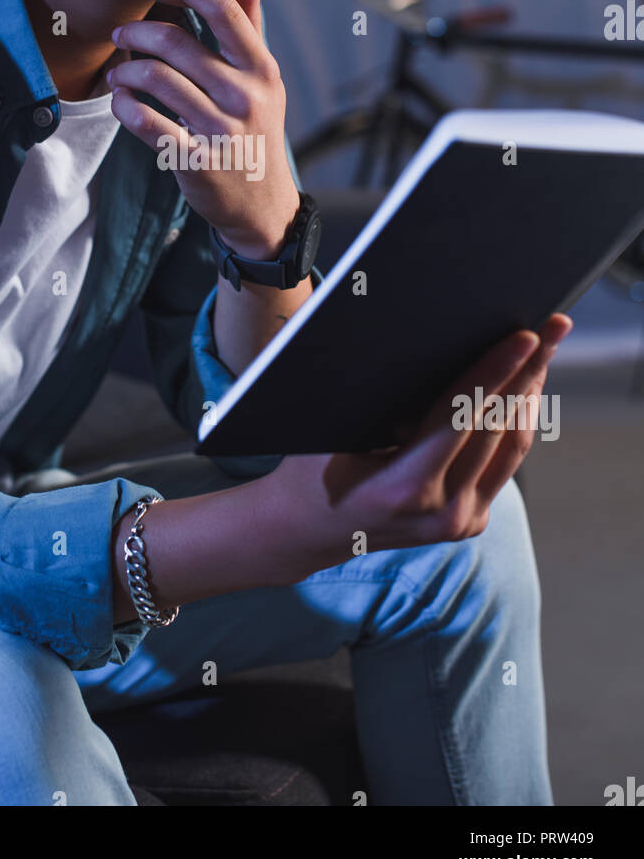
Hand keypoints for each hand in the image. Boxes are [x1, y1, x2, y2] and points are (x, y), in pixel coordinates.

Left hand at [106, 0, 300, 258]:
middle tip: (121, 35)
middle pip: (178, 44)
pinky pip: (146, 123)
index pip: (223, 12)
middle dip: (138, 33)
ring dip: (126, 72)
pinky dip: (125, 106)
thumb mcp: (263, 80)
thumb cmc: (256, 130)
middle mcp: (245, 96)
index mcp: (261, 69)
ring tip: (118, 75)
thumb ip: (251, 26)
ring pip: (156, 81)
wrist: (262, 204)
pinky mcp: (195, 161)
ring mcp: (221, 130)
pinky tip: (121, 102)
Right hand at [260, 313, 572, 573]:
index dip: (496, 371)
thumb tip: (434, 346)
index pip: (461, 417)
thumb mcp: (335, 433)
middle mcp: (441, 513)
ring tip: (545, 347)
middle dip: (525, 371)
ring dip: (529, 393)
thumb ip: (385, 401)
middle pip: (497, 427)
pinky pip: (504, 463)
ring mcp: (461, 523)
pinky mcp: (471, 522)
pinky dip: (515, 421)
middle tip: (552, 327)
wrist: (306, 532)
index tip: (526, 337)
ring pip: (512, 445)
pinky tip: (523, 386)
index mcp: (404, 489)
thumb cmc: (311, 469)